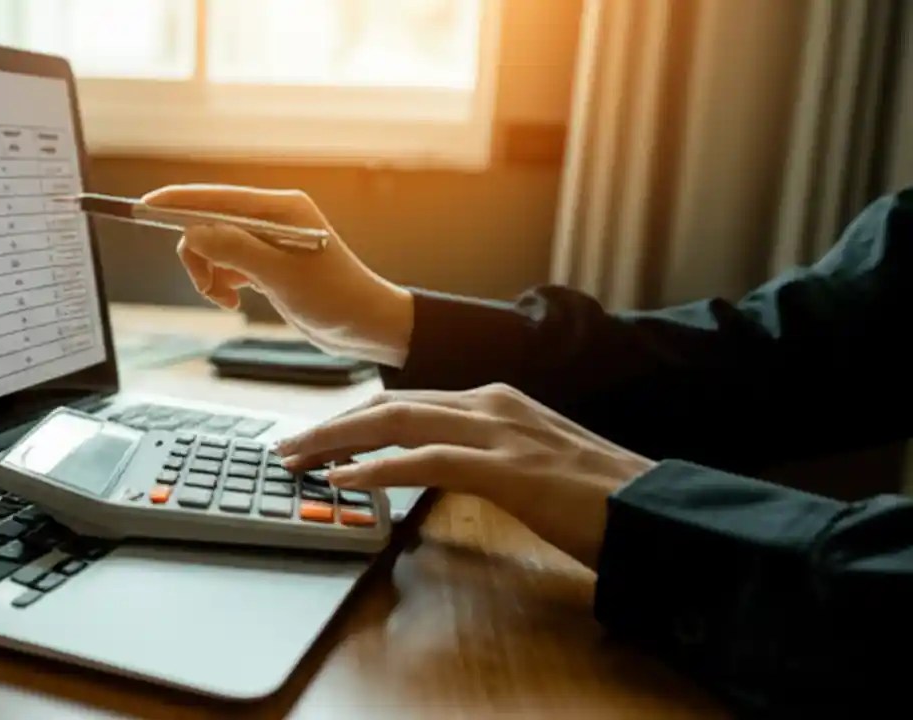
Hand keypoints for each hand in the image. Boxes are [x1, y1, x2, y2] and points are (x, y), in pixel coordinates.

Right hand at [141, 184, 413, 366]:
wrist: (365, 327)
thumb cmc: (335, 298)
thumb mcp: (281, 276)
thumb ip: (235, 251)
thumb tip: (193, 232)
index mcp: (281, 208)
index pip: (217, 198)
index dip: (178, 202)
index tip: (143, 208)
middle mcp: (272, 218)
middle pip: (209, 223)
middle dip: (198, 255)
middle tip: (208, 287)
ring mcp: (268, 240)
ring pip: (213, 247)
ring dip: (209, 274)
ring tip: (227, 300)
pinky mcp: (266, 263)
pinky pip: (225, 264)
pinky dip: (221, 283)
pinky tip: (236, 301)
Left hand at [274, 384, 656, 568]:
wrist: (657, 509)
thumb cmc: (598, 495)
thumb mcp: (534, 460)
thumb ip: (487, 454)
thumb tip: (439, 465)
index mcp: (497, 400)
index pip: (408, 402)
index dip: (356, 418)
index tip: (320, 436)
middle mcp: (492, 404)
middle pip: (390, 406)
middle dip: (333, 425)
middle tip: (289, 445)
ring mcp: (500, 431)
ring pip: (398, 423)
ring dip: (339, 440)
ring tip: (298, 458)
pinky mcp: (507, 468)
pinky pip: (426, 461)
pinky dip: (379, 469)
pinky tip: (347, 480)